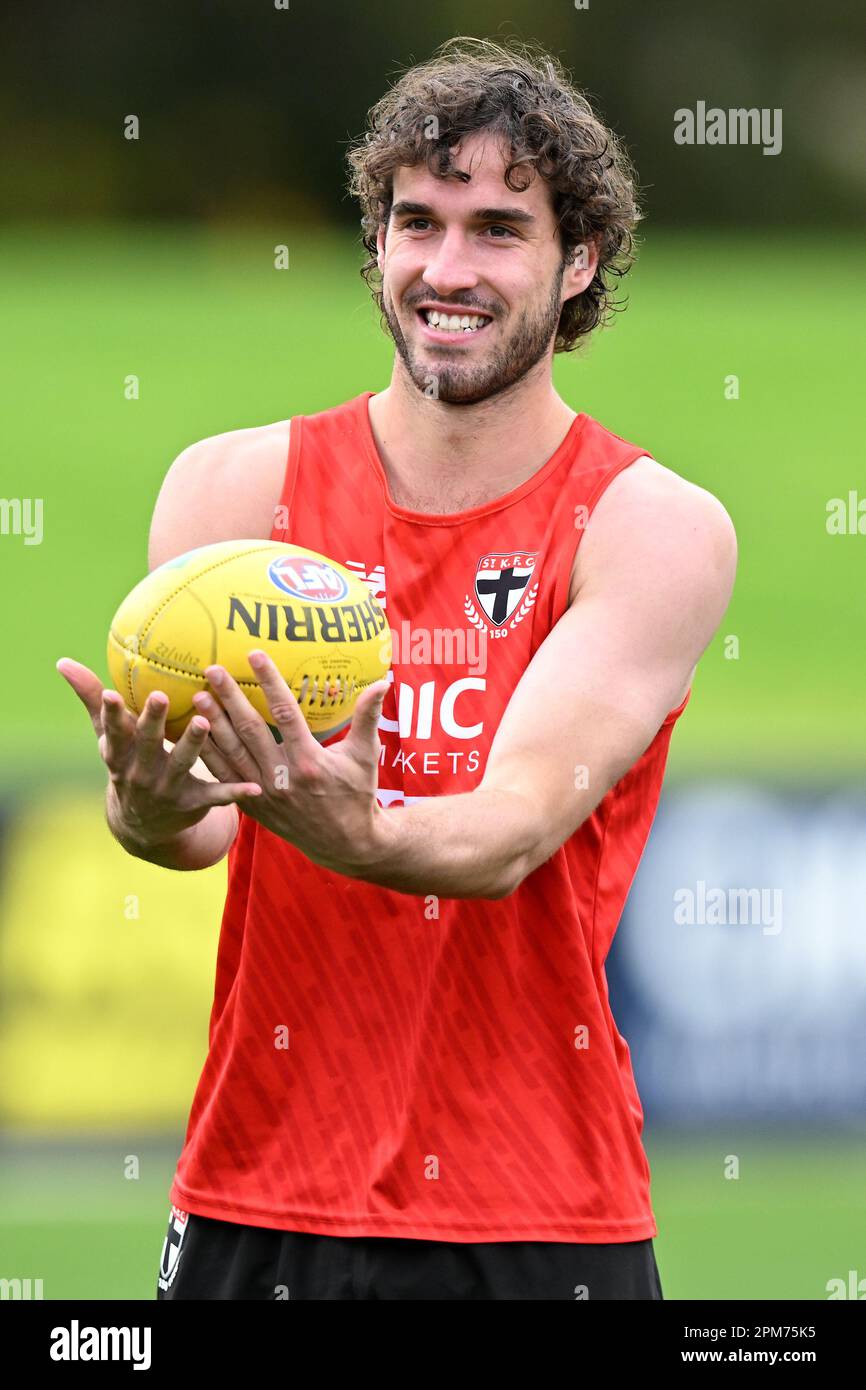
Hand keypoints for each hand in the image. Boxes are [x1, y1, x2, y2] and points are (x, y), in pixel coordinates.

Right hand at [56, 657, 262, 847]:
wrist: (144, 825)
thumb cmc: (128, 763)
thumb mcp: (109, 737)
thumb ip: (92, 700)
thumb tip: (63, 661)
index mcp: (120, 756)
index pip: (113, 733)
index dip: (111, 715)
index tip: (111, 695)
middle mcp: (141, 773)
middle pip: (147, 745)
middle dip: (152, 723)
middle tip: (160, 697)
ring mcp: (167, 789)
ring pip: (182, 764)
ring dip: (193, 744)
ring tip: (205, 723)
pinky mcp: (193, 803)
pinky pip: (216, 795)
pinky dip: (235, 792)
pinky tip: (254, 785)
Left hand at [192, 649, 389, 873]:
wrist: (345, 844)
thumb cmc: (358, 795)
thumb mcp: (365, 756)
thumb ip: (368, 718)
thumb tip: (383, 682)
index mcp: (309, 761)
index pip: (285, 712)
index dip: (268, 681)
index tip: (254, 656)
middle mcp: (282, 777)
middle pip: (249, 730)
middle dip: (230, 697)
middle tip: (212, 670)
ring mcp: (264, 793)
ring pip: (232, 753)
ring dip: (213, 724)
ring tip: (197, 697)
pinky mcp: (253, 806)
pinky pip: (225, 777)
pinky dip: (209, 756)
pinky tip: (195, 735)